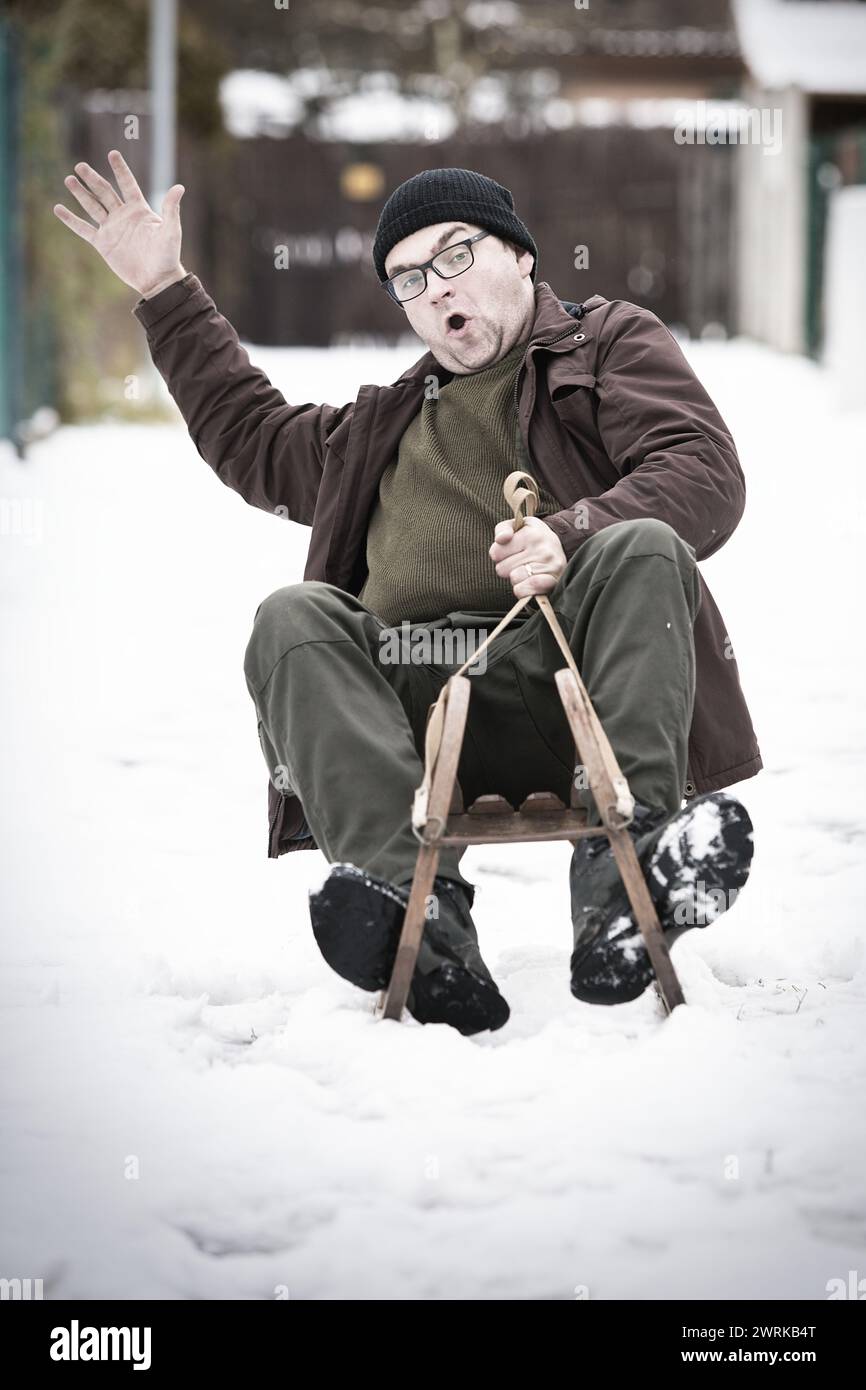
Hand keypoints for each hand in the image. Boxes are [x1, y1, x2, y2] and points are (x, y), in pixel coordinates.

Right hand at [52, 149, 185, 297]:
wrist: (157, 280)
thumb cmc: (167, 256)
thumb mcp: (171, 231)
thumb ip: (171, 209)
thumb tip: (179, 187)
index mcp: (139, 209)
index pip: (127, 184)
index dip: (120, 169)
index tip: (112, 153)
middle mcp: (123, 215)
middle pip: (105, 192)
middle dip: (92, 179)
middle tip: (80, 166)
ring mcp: (112, 228)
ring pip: (92, 206)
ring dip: (80, 194)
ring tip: (69, 179)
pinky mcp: (103, 243)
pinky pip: (84, 229)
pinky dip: (71, 220)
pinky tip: (58, 209)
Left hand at [489, 516, 566, 598]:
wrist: (558, 549)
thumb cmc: (531, 538)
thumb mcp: (516, 527)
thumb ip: (502, 529)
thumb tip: (500, 539)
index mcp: (531, 534)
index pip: (495, 553)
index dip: (498, 555)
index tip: (509, 552)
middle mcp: (542, 549)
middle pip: (502, 569)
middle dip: (507, 568)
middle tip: (518, 562)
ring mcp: (550, 567)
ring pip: (514, 580)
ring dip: (515, 580)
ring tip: (525, 572)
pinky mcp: (553, 582)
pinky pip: (526, 591)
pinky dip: (523, 590)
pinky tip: (528, 584)